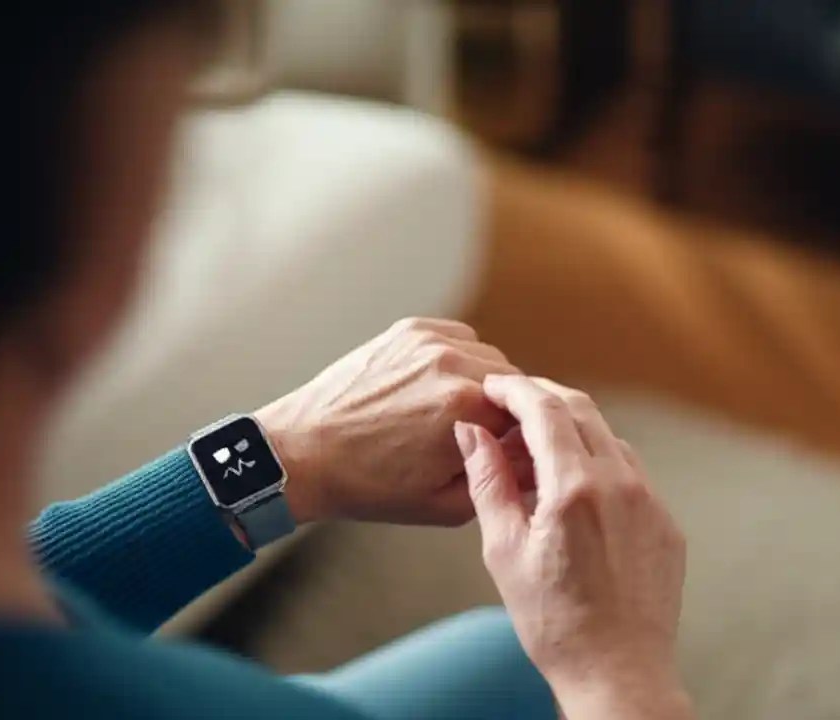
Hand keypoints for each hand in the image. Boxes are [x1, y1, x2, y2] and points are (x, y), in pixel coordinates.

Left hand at [254, 318, 524, 525]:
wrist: (302, 453)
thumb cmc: (370, 486)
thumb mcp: (447, 505)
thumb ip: (503, 478)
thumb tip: (537, 456)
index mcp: (467, 409)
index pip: (531, 416)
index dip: (524, 437)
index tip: (508, 452)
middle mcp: (453, 365)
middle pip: (513, 384)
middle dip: (504, 410)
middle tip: (477, 436)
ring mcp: (428, 341)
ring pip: (489, 358)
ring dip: (483, 383)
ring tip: (451, 412)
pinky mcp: (408, 329)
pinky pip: (460, 337)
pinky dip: (459, 359)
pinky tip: (436, 387)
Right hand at [455, 375, 691, 719]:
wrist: (618, 673)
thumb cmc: (553, 622)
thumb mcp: (504, 550)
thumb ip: (489, 482)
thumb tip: (471, 432)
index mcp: (575, 488)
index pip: (544, 409)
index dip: (514, 388)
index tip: (492, 386)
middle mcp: (621, 484)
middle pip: (582, 409)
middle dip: (543, 396)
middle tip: (510, 401)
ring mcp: (651, 501)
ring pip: (609, 438)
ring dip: (573, 429)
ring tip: (536, 449)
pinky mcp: (666, 523)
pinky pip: (631, 472)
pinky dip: (599, 461)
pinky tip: (574, 486)